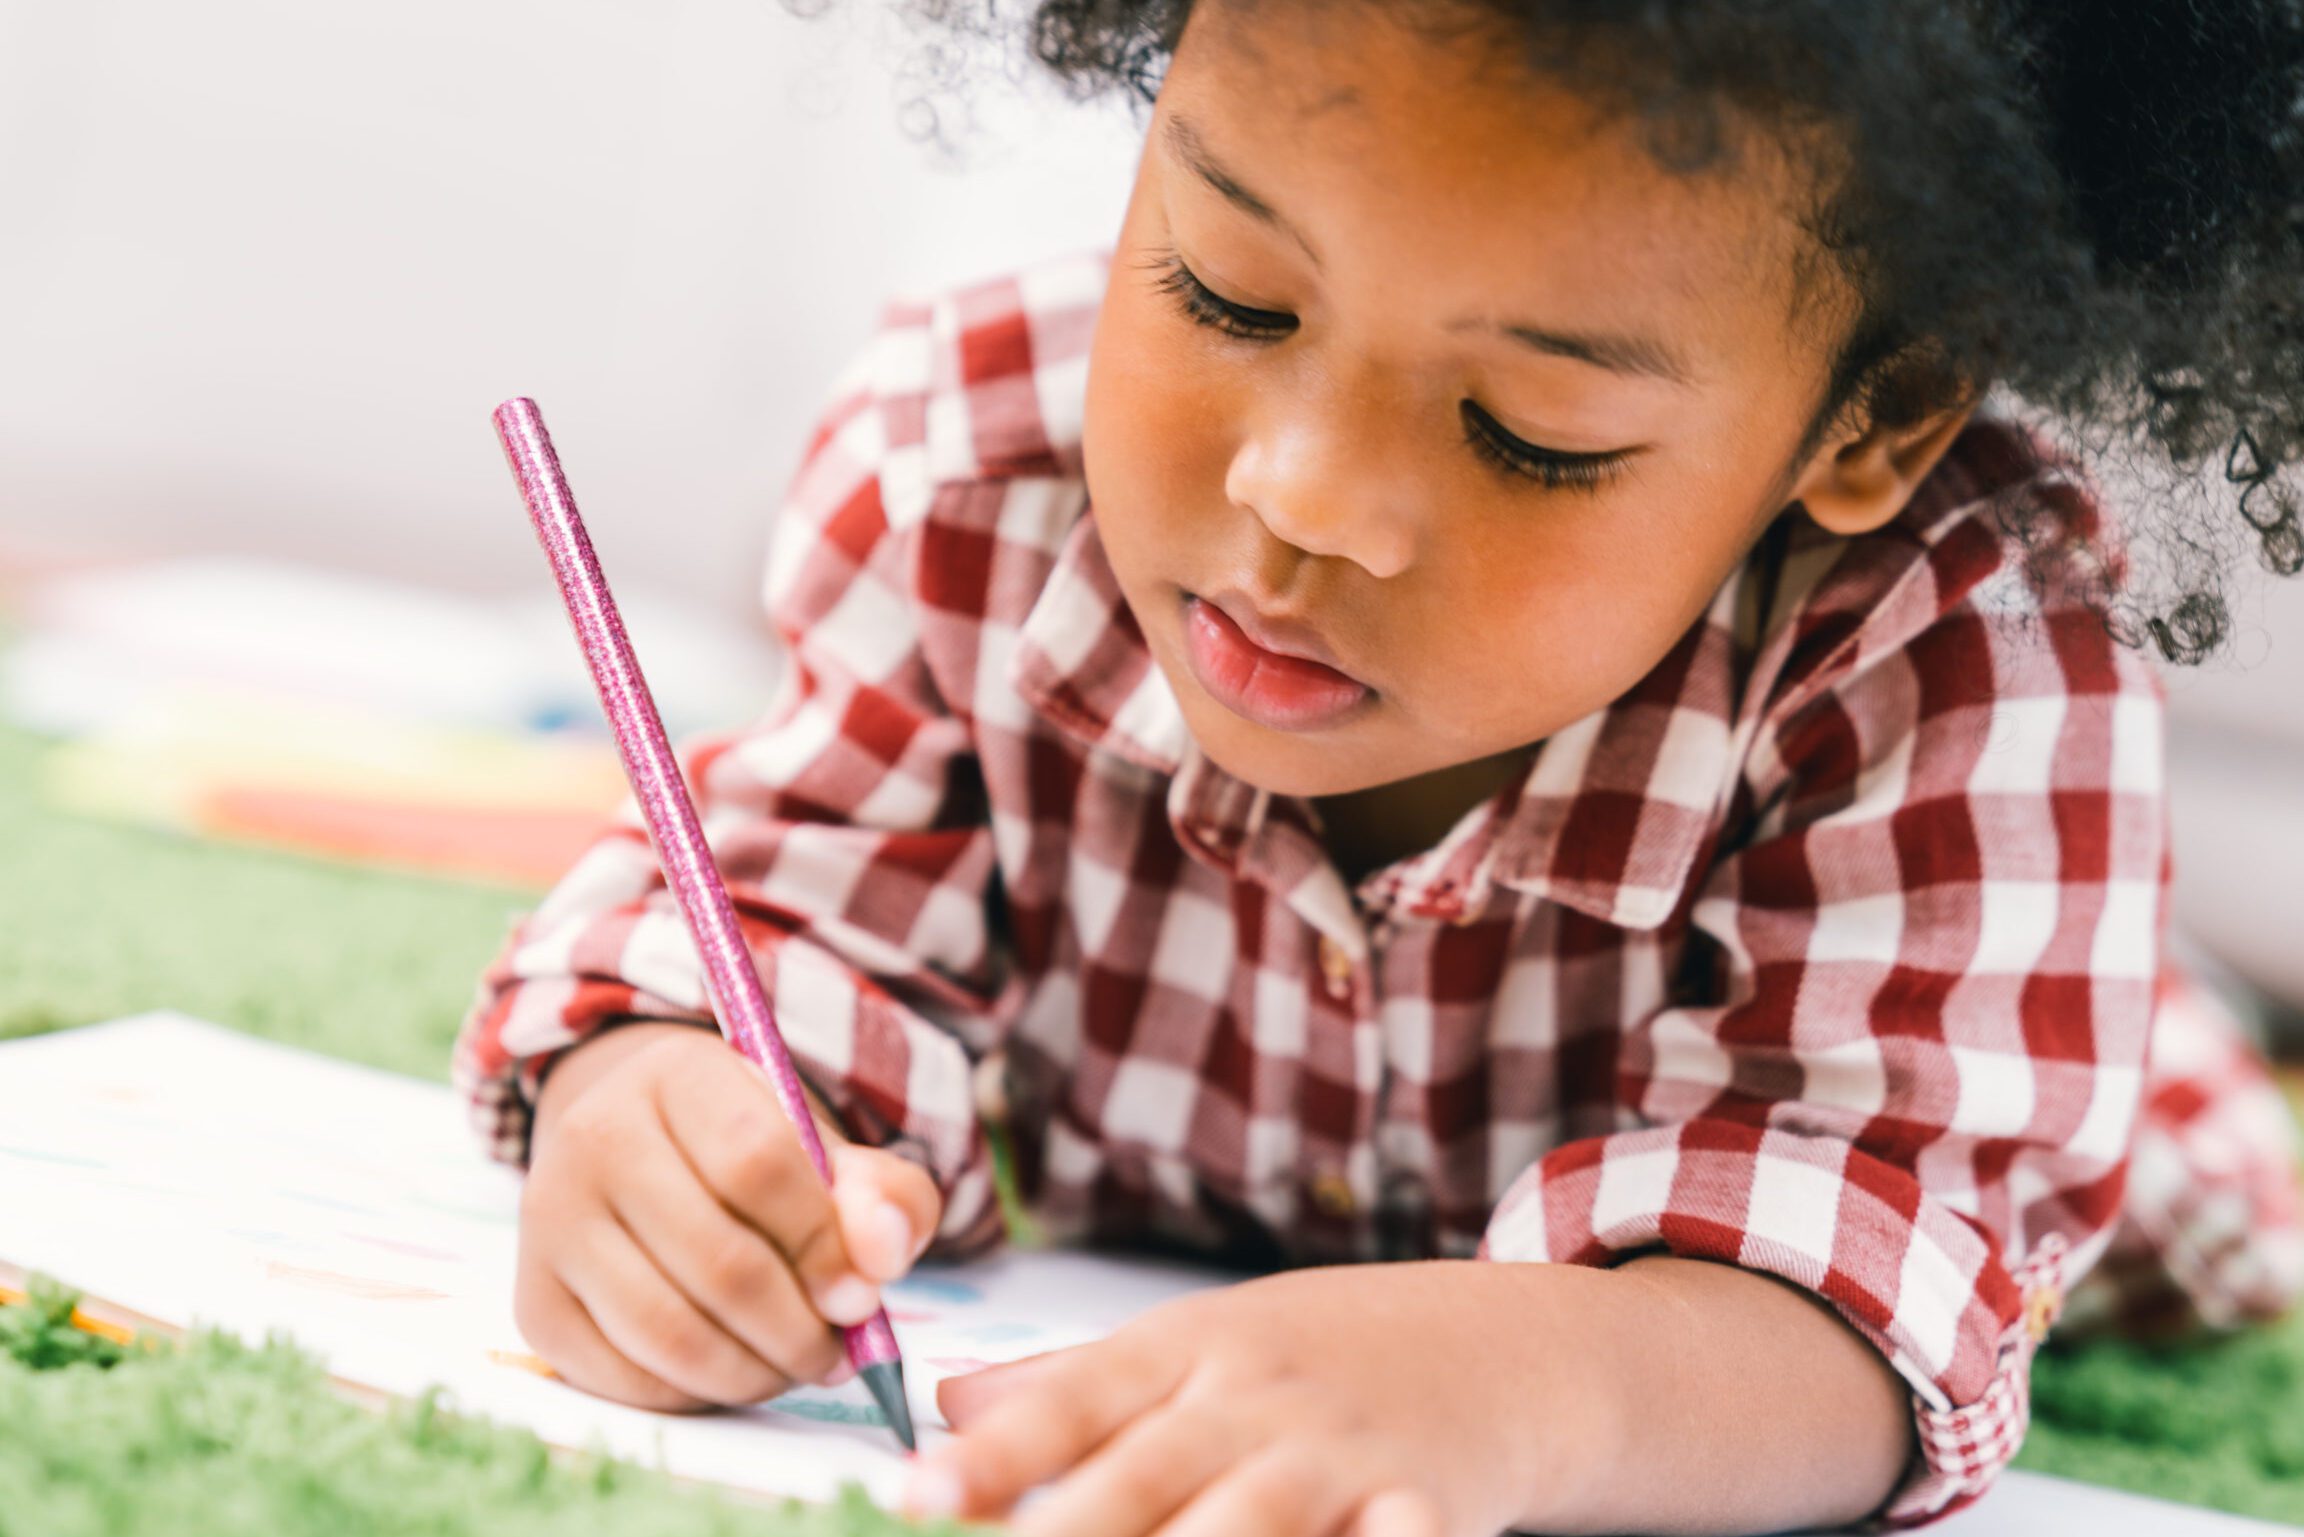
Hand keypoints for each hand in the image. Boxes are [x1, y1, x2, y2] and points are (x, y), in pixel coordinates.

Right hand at [513, 1021, 942, 1411]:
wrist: (639, 1152)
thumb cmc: (749, 1150)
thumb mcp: (824, 1146)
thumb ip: (880, 1194)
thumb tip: (881, 1256)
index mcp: (678, 1076)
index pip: (758, 1162)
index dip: (822, 1244)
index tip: (862, 1295)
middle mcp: (595, 1137)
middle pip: (717, 1261)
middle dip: (798, 1328)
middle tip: (839, 1351)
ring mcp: (550, 1222)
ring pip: (668, 1331)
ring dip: (754, 1372)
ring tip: (796, 1364)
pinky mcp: (535, 1303)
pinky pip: (627, 1378)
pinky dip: (697, 1394)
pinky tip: (735, 1370)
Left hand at [901, 1260, 1603, 1536]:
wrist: (1500, 1348)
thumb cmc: (1319, 1354)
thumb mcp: (1199, 1341)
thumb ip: (1073, 1382)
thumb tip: (949, 1406)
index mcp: (1189, 1349)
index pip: (1077, 1396)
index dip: (999, 1450)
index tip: (917, 1490)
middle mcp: (1257, 1398)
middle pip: (1150, 1473)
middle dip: (1071, 1531)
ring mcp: (1340, 1458)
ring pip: (1250, 1523)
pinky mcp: (1419, 1513)